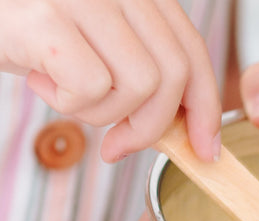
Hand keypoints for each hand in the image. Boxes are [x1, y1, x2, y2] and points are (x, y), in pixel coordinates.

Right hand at [0, 0, 222, 160]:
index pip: (193, 51)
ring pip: (140, 84)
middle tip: (118, 142)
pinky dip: (70, 104)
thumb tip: (193, 136)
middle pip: (174, 74)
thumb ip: (148, 74)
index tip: (205, 149)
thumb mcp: (100, 47)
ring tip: (66, 93)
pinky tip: (41, 83)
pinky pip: (92, 87)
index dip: (207, 108)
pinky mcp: (47, 18)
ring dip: (103, 113)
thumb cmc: (34, 36)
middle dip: (152, 126)